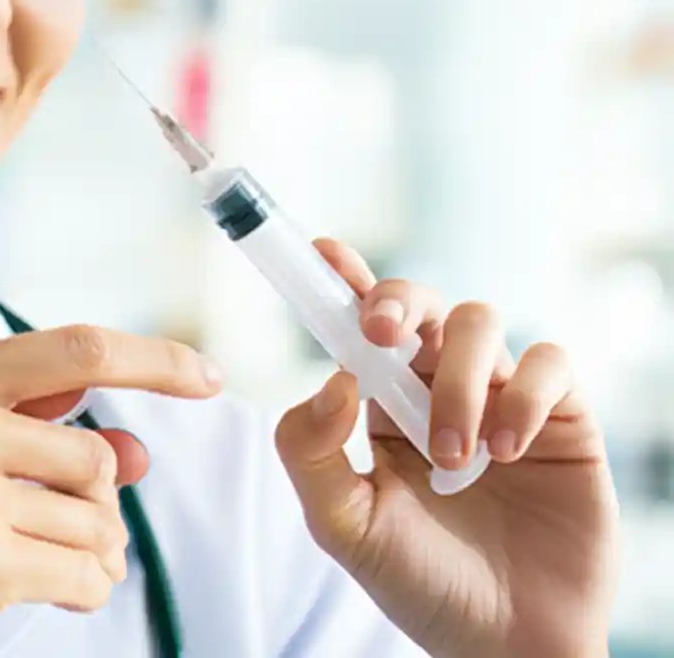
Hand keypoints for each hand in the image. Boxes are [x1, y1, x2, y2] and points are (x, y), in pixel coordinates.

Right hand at [0, 326, 220, 657]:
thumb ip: (34, 440)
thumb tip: (141, 451)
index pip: (77, 348)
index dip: (154, 359)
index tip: (208, 376)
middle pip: (98, 455)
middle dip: (96, 503)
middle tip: (54, 532)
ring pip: (100, 520)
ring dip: (92, 554)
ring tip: (45, 568)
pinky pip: (88, 575)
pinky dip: (86, 593)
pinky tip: (50, 596)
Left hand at [274, 239, 617, 657]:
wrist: (503, 643)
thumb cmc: (418, 582)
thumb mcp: (342, 524)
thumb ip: (311, 450)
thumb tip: (329, 377)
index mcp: (376, 406)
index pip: (357, 328)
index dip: (342, 283)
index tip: (321, 254)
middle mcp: (434, 389)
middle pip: (419, 305)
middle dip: (397, 302)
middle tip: (381, 334)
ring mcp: (498, 398)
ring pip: (479, 324)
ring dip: (457, 380)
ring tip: (454, 455)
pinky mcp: (561, 417)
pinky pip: (548, 364)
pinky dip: (523, 396)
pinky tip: (507, 450)